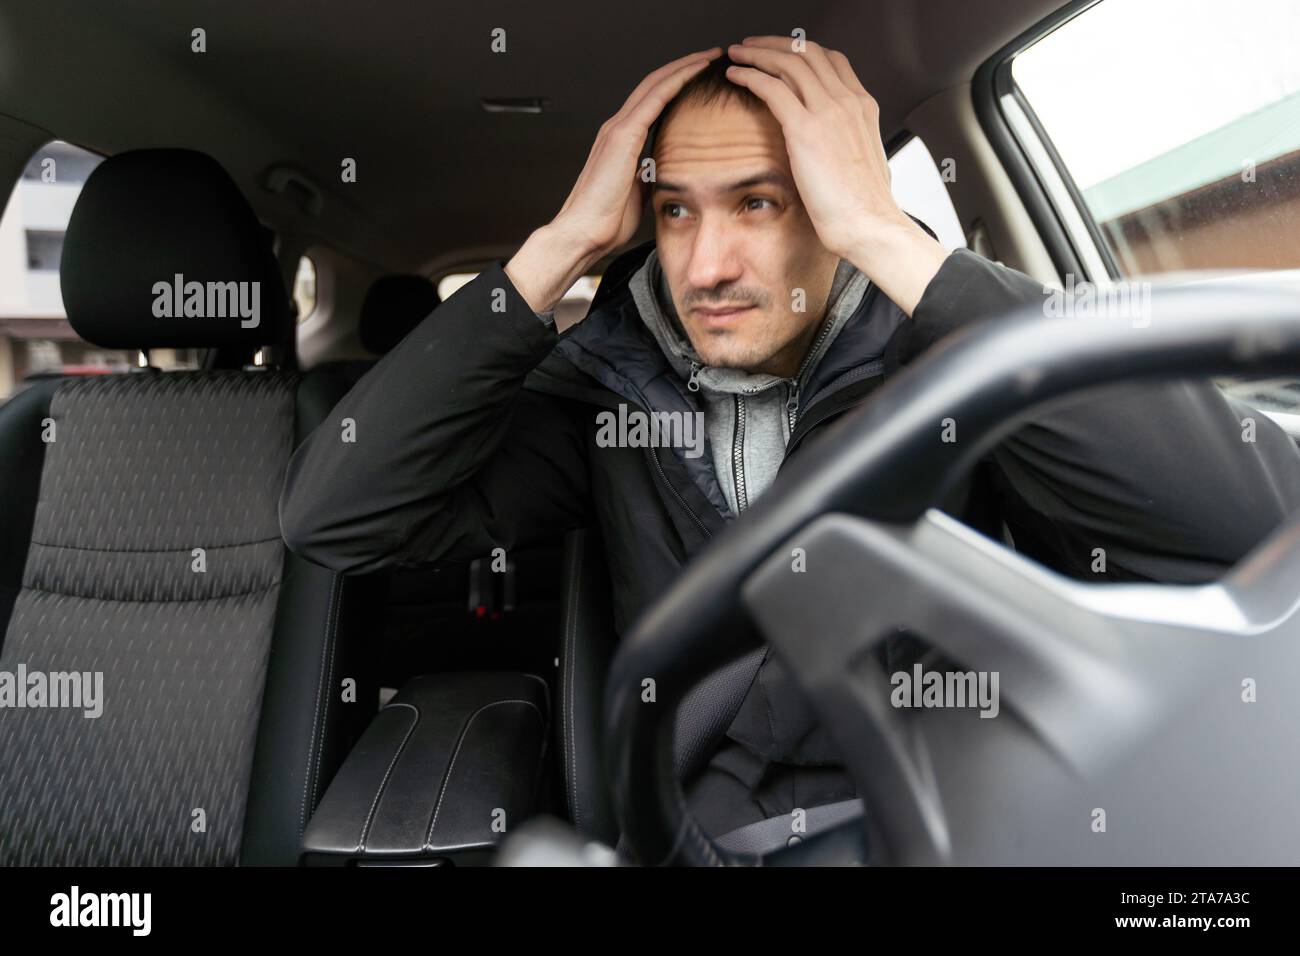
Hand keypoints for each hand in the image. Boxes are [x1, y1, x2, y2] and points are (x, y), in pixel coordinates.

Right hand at [506, 47, 721, 313]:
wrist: (583, 234)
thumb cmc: (606, 222)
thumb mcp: (639, 193)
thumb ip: (651, 176)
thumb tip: (670, 174)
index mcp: (621, 141)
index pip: (652, 101)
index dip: (676, 85)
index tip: (702, 78)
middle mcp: (616, 128)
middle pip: (654, 84)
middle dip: (684, 67)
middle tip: (711, 56)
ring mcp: (617, 129)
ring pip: (655, 83)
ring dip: (684, 67)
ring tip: (709, 57)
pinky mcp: (622, 136)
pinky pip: (654, 98)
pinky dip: (676, 80)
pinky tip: (695, 71)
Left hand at [725, 37, 948, 314]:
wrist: (869, 225)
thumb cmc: (865, 207)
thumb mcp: (864, 163)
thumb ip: (849, 143)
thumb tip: (835, 148)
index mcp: (863, 107)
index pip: (832, 60)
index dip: (802, 51)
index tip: (782, 54)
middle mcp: (848, 101)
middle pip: (807, 52)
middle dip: (775, 44)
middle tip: (752, 46)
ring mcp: (828, 111)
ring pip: (788, 62)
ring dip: (758, 53)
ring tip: (738, 54)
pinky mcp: (806, 129)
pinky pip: (772, 87)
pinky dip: (750, 75)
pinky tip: (736, 76)